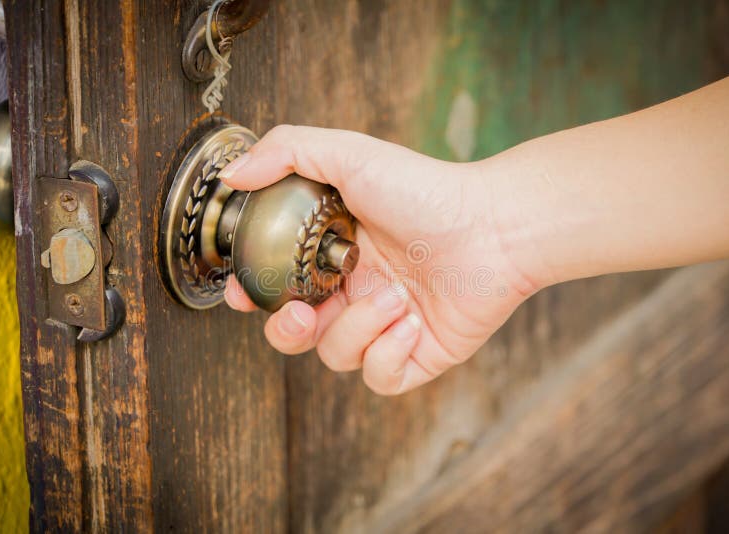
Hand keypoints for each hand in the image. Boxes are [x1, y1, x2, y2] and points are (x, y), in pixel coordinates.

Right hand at [221, 125, 540, 394]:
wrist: (495, 226)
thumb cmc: (426, 189)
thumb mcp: (350, 155)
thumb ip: (286, 153)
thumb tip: (233, 175)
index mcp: (332, 254)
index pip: (278, 285)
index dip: (254, 295)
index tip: (242, 292)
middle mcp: (355, 292)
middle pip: (296, 333)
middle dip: (286, 331)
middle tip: (303, 313)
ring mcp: (385, 326)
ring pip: (336, 355)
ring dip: (359, 329)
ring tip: (397, 297)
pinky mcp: (417, 356)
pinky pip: (380, 378)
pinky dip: (388, 354)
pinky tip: (413, 321)